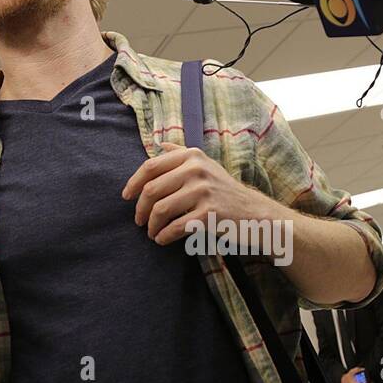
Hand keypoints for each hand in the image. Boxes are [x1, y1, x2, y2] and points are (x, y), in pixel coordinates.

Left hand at [122, 143, 276, 245]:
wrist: (255, 214)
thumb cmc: (226, 192)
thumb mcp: (206, 165)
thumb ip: (182, 154)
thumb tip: (159, 143)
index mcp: (192, 156)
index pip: (150, 167)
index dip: (133, 183)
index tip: (126, 197)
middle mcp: (197, 170)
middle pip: (152, 190)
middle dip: (141, 209)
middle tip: (139, 221)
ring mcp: (204, 191)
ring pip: (161, 210)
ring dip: (151, 226)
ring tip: (152, 233)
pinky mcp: (209, 214)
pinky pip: (176, 227)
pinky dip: (164, 236)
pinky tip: (162, 239)